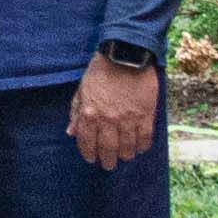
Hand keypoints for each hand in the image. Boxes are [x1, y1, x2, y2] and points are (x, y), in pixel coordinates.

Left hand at [67, 54, 159, 170]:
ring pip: (127, 148)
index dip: (89, 154)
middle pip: (108, 151)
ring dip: (125, 156)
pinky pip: (145, 138)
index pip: (87, 143)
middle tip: (109, 164)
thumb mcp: (82, 89)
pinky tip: (139, 147)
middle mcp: (108, 120)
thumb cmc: (101, 70)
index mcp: (90, 113)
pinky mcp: (146, 114)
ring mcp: (128, 119)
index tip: (92, 158)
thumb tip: (71, 133)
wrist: (126, 53)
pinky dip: (142, 146)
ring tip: (125, 156)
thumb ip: (76, 112)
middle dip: (108, 161)